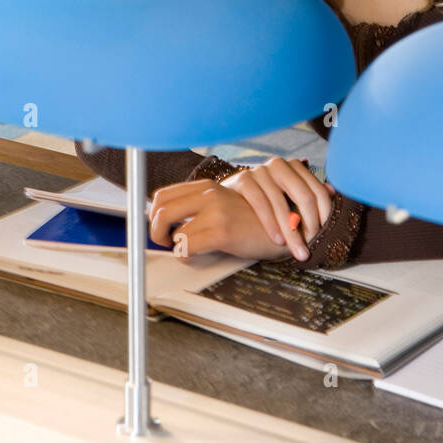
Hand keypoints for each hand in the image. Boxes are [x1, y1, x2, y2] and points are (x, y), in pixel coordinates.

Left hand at [147, 180, 292, 261]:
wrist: (289, 227)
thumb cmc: (257, 221)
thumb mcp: (227, 205)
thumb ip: (202, 206)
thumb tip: (173, 222)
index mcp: (208, 186)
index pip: (163, 195)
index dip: (153, 215)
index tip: (161, 229)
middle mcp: (209, 192)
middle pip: (159, 209)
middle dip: (153, 231)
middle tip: (164, 243)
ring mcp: (215, 210)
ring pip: (171, 231)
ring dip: (172, 246)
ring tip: (183, 251)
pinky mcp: (222, 230)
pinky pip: (186, 247)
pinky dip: (185, 256)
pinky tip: (197, 256)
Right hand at [221, 158, 334, 261]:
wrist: (226, 201)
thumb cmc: (263, 201)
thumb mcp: (287, 196)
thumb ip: (307, 193)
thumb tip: (333, 191)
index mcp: (294, 167)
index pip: (317, 190)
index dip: (324, 214)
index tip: (324, 235)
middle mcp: (279, 164)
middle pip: (303, 196)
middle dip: (310, 225)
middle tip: (311, 248)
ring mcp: (260, 170)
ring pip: (281, 202)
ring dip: (290, 230)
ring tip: (296, 250)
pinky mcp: (243, 179)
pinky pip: (260, 202)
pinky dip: (270, 223)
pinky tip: (276, 239)